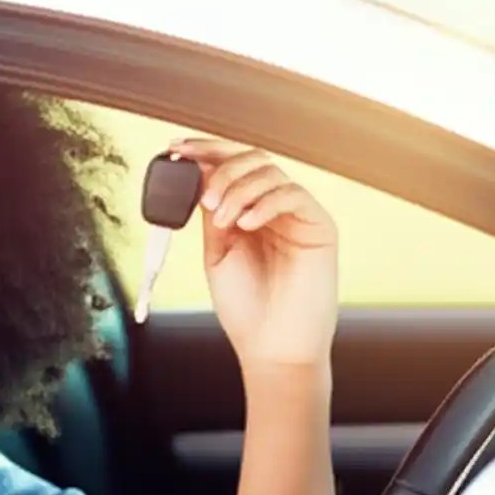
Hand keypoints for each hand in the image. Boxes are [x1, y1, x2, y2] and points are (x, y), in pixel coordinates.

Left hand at [168, 138, 338, 370]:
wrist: (271, 347)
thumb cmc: (245, 306)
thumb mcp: (217, 251)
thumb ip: (210, 212)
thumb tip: (195, 172)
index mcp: (248, 211)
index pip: (230, 167)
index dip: (204, 151)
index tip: (175, 148)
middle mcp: (274, 208)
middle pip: (251, 160)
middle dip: (221, 167)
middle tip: (205, 197)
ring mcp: (298, 215)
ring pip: (269, 172)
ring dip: (238, 189)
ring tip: (223, 219)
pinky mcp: (320, 226)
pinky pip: (293, 195)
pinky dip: (265, 202)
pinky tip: (246, 224)